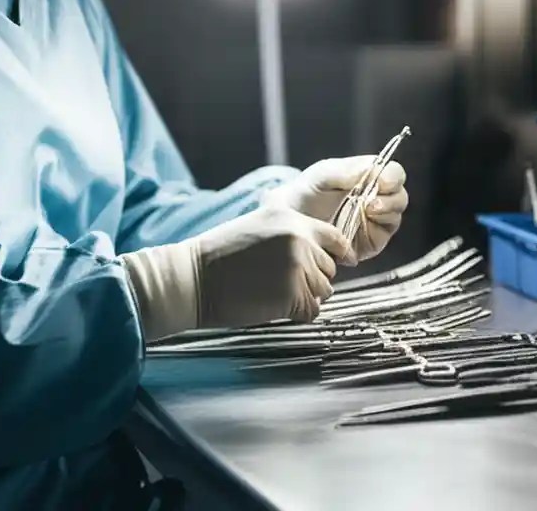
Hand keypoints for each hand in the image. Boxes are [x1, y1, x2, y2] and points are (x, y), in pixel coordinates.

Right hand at [121, 207, 355, 335]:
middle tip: (280, 284)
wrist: (193, 278)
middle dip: (311, 279)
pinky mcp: (293, 295)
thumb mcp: (258, 226)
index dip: (340, 253)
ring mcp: (299, 267)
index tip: (343, 262)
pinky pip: (312, 312)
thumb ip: (290, 233)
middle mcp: (301, 239)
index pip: (334, 237)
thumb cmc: (219, 256)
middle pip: (329, 269)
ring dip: (305, 297)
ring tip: (274, 294)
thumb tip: (320, 250)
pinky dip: (297, 315)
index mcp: (293, 219)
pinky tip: (275, 308)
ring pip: (323, 291)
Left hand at [264, 155, 408, 262]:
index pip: (393, 173)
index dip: (392, 176)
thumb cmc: (308, 193)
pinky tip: (360, 226)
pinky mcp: (373, 241)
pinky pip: (384, 235)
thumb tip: (370, 168)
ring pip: (395, 215)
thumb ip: (344, 170)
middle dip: (391, 198)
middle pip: (400, 195)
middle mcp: (378, 197)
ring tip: (367, 211)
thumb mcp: (321, 176)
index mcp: (370, 176)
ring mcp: (377, 220)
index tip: (383, 181)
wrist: (293, 221)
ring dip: (385, 213)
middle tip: (372, 202)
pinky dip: (376, 230)